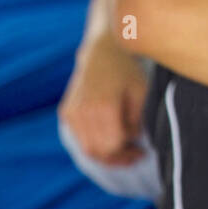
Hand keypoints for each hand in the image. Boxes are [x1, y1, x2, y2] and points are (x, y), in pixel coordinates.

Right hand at [58, 33, 149, 164]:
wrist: (103, 50)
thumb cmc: (127, 70)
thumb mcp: (141, 93)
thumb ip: (136, 121)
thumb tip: (131, 141)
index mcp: (104, 106)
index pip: (112, 146)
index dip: (127, 154)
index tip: (140, 152)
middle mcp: (83, 110)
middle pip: (97, 151)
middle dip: (117, 158)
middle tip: (133, 156)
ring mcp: (71, 111)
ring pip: (86, 148)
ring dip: (104, 155)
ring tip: (123, 151)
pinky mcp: (66, 111)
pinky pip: (79, 137)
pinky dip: (93, 143)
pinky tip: (109, 138)